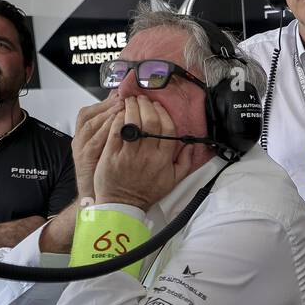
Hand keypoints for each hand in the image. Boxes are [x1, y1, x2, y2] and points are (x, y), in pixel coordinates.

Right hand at [72, 94, 123, 201]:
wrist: (102, 198)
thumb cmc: (107, 172)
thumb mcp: (108, 147)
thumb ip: (114, 128)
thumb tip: (124, 108)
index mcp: (85, 134)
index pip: (91, 110)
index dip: (106, 101)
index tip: (121, 94)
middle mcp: (80, 139)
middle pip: (89, 115)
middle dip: (107, 105)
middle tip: (124, 98)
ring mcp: (81, 150)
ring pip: (90, 126)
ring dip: (106, 115)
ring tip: (122, 107)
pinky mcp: (86, 161)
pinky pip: (94, 143)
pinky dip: (105, 133)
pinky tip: (119, 127)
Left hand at [93, 96, 182, 210]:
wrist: (123, 205)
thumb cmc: (147, 192)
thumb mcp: (173, 181)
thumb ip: (186, 162)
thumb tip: (192, 146)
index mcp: (163, 159)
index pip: (167, 128)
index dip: (162, 113)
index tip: (157, 106)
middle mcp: (148, 154)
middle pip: (150, 120)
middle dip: (145, 105)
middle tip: (141, 99)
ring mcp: (129, 154)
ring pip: (132, 122)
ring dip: (131, 107)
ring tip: (129, 102)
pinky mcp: (112, 154)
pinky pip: (116, 130)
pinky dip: (117, 119)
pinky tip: (118, 114)